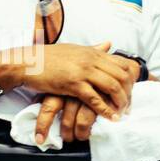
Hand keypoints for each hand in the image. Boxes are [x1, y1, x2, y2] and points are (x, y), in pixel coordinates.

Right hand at [21, 41, 136, 137]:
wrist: (27, 62)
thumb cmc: (49, 57)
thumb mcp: (75, 49)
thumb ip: (94, 48)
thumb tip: (109, 43)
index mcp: (94, 52)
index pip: (123, 64)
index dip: (131, 79)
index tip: (133, 91)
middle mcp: (92, 59)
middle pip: (122, 76)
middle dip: (129, 92)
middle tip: (130, 105)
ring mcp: (83, 71)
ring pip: (112, 86)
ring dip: (120, 101)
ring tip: (123, 112)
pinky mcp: (72, 83)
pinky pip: (94, 98)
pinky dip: (105, 109)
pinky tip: (110, 117)